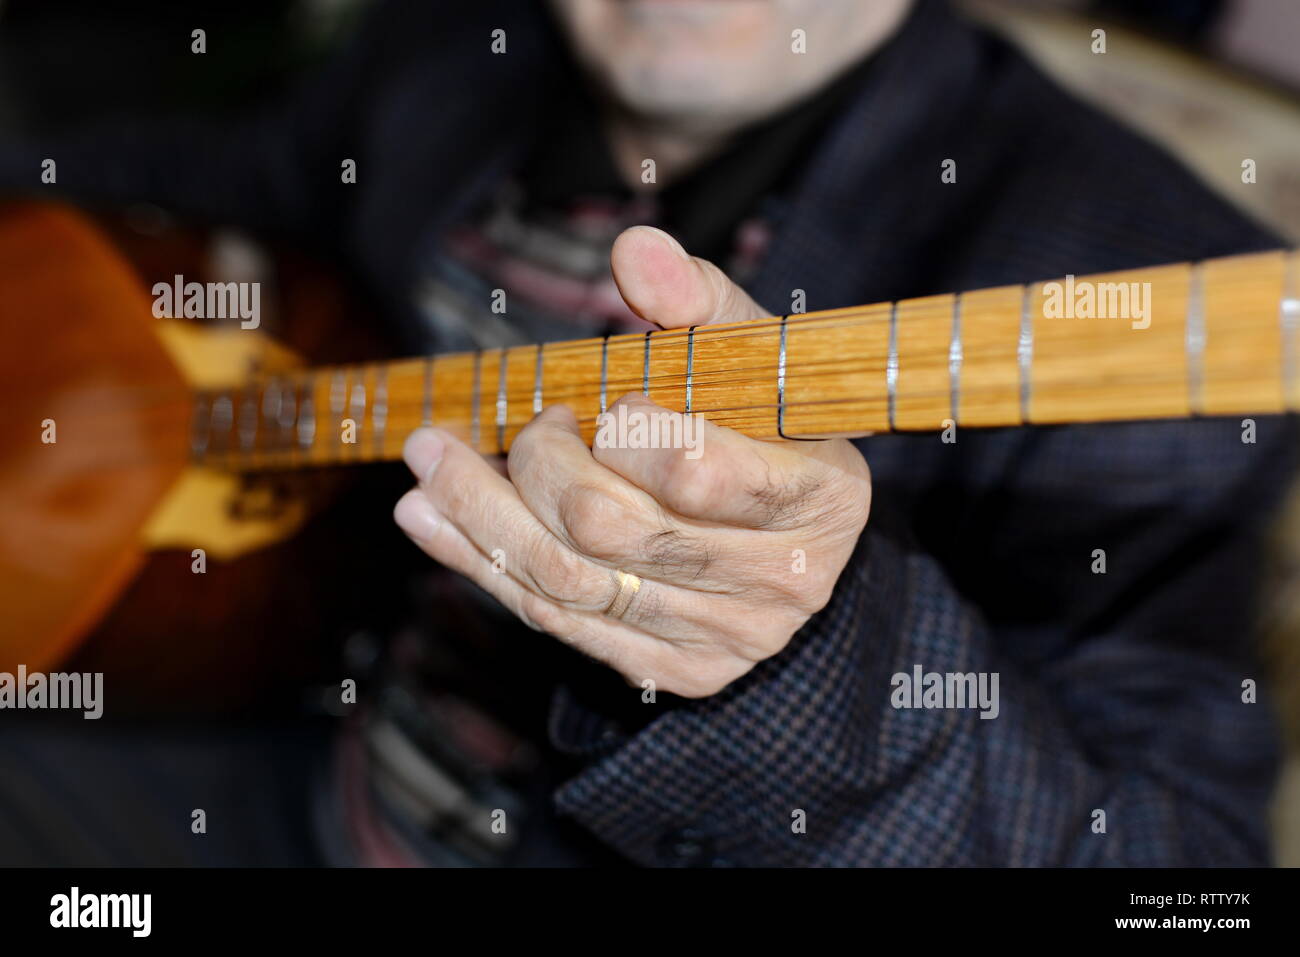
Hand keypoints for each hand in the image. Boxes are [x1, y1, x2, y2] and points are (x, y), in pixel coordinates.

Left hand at [394, 226, 870, 696]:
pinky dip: (480, 563)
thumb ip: (699, 301)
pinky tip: (430, 518)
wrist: (795, 542)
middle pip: (611, 529)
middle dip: (537, 464)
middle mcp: (780, 581)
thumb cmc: (768, 432)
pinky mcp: (673, 669)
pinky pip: (559, 622)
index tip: (605, 404)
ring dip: (479, 515)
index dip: (626, 435)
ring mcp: (725, 637)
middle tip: (523, 424)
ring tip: (427, 461)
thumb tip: (634, 252)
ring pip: (570, 582)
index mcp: (818, 495)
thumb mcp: (753, 359)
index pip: (696, 472)